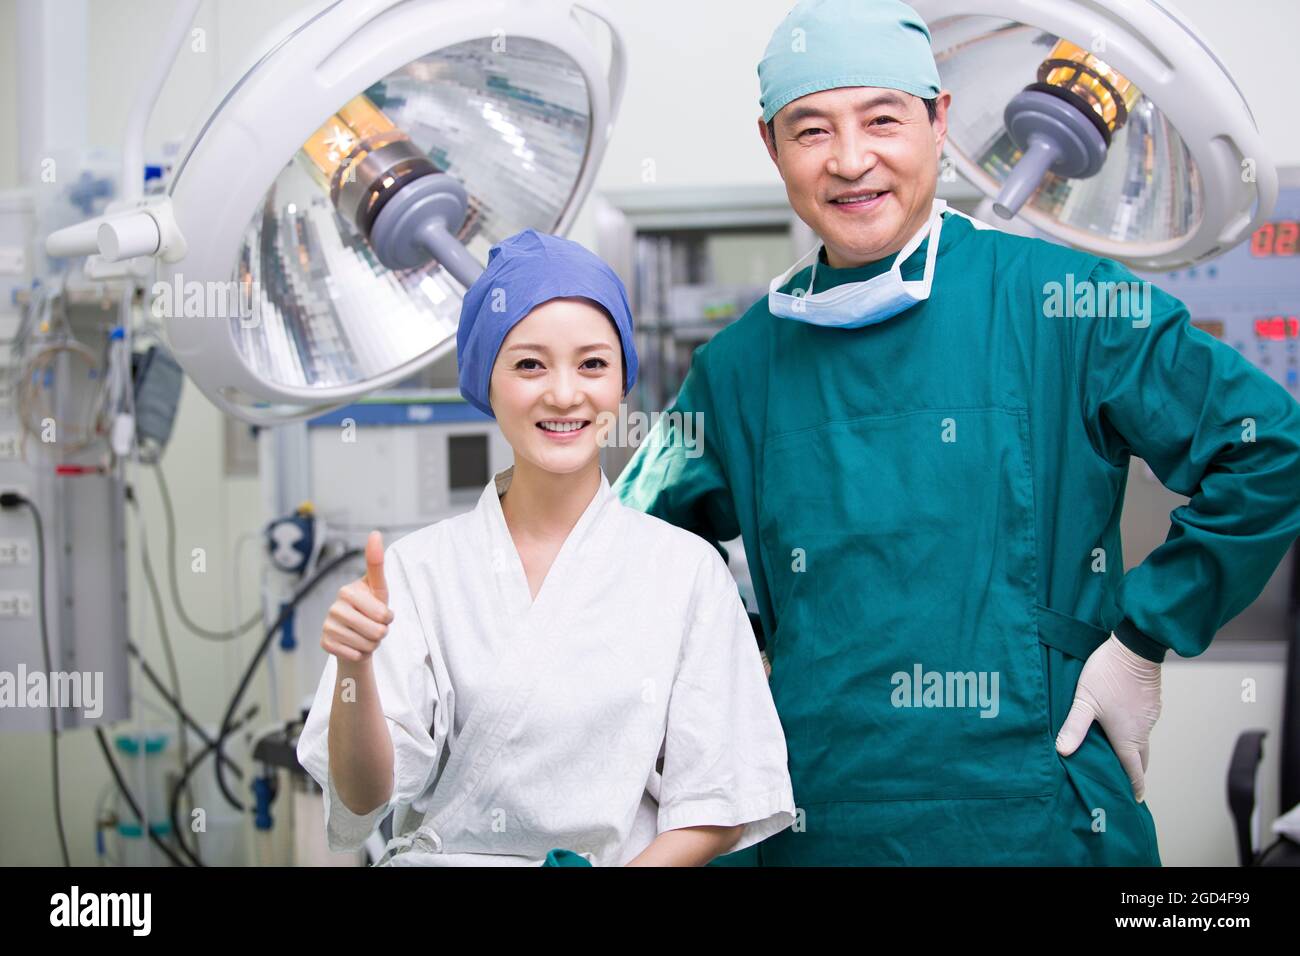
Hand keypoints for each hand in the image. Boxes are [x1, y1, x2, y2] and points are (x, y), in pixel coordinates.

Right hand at [321, 530, 393, 662]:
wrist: (356, 634)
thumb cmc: (371, 608)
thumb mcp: (378, 588)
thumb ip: (377, 563)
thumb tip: (374, 532)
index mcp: (347, 590)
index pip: (382, 613)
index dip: (388, 617)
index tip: (383, 614)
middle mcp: (334, 606)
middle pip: (376, 631)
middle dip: (382, 632)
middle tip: (375, 626)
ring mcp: (328, 625)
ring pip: (367, 645)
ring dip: (372, 644)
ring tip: (365, 635)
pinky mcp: (325, 643)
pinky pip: (355, 655)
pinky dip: (360, 654)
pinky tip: (355, 645)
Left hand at [1055, 634, 1161, 801]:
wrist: (1134, 648)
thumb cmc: (1107, 675)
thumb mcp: (1084, 701)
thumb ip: (1075, 727)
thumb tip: (1063, 752)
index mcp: (1128, 738)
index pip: (1134, 771)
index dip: (1135, 787)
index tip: (1134, 800)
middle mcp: (1142, 732)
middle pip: (1139, 759)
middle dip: (1133, 772)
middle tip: (1122, 780)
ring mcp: (1149, 717)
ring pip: (1142, 741)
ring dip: (1132, 750)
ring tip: (1116, 754)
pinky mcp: (1151, 704)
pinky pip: (1143, 725)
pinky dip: (1134, 732)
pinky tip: (1120, 725)